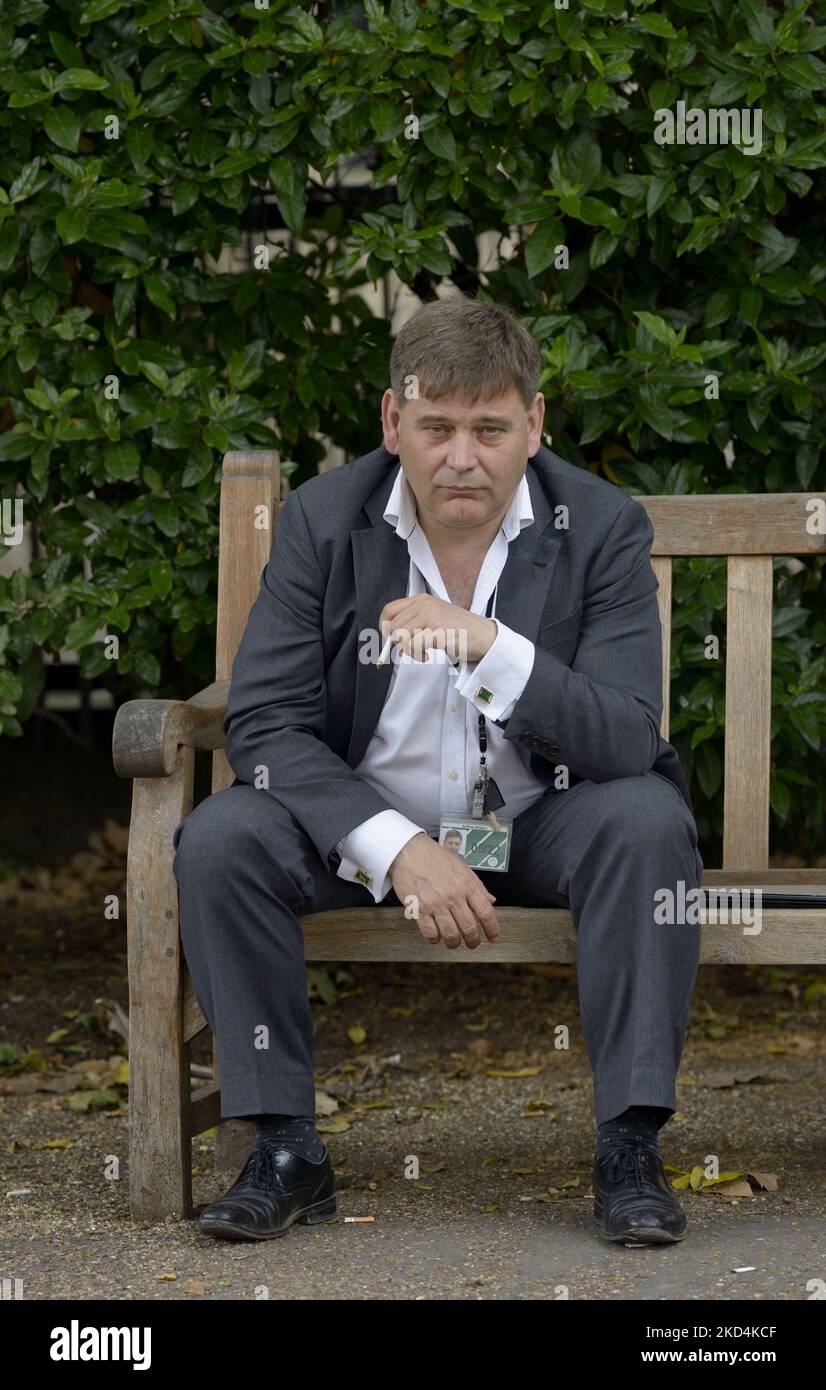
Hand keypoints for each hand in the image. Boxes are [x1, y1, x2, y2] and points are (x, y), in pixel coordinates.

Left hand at [379, 593, 496, 663]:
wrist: (484, 636)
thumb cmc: (459, 630)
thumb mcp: (434, 617)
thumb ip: (414, 621)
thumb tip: (391, 636)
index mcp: (421, 599)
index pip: (389, 610)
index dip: (384, 626)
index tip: (390, 638)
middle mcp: (424, 604)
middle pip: (393, 627)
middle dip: (398, 643)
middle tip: (412, 649)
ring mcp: (431, 616)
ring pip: (401, 637)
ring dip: (408, 650)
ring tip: (421, 653)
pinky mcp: (437, 631)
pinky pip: (413, 645)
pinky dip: (417, 655)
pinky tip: (427, 656)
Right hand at [389, 832, 500, 948]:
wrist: (408, 852)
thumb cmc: (435, 857)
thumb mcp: (462, 867)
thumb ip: (477, 886)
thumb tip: (490, 901)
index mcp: (466, 885)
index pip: (486, 912)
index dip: (492, 929)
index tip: (493, 937)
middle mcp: (453, 896)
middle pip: (469, 928)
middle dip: (473, 941)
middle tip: (472, 943)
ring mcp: (435, 904)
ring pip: (450, 934)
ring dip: (454, 943)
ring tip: (454, 943)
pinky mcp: (419, 909)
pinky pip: (430, 933)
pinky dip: (435, 939)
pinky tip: (436, 936)